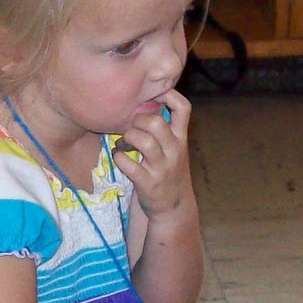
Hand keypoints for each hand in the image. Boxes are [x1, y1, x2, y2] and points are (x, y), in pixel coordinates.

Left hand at [111, 89, 194, 219]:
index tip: (155, 96)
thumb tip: (146, 101)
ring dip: (128, 138)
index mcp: (181, 139)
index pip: (184, 109)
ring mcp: (162, 168)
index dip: (170, 95)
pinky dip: (119, 157)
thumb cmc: (168, 171)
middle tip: (132, 127)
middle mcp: (175, 151)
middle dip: (139, 120)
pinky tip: (119, 157)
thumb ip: (165, 128)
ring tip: (123, 142)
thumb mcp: (174, 148)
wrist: (173, 207)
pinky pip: (128, 164)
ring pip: (144, 142)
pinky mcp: (148, 183)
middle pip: (157, 123)